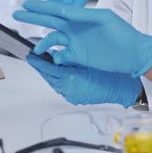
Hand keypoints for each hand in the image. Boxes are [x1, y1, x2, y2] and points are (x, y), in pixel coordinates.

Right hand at [13, 0, 151, 76]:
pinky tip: (52, 57)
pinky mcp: (79, 56)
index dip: (41, 7)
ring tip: (36, 48)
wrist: (134, 54)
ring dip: (42, 43)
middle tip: (17, 14)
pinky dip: (54, 56)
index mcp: (81, 16)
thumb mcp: (103, 19)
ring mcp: (76, 42)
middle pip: (49, 21)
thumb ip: (83, 15)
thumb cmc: (122, 33)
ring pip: (52, 40)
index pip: (57, 9)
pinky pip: (61, 55)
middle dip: (33, 17)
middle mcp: (76, 28)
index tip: (26, 4)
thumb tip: (64, 13)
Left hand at [27, 54, 141, 106]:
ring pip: (53, 83)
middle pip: (48, 76)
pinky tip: (58, 74)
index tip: (30, 56)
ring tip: (44, 65)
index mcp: (69, 78)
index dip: (38, 61)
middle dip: (40, 68)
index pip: (48, 68)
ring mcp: (70, 95)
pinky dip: (57, 80)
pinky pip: (61, 88)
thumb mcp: (87, 59)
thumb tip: (57, 54)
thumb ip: (70, 57)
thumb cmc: (108, 72)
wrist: (120, 87)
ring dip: (48, 74)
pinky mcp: (74, 98)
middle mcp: (67, 89)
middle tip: (33, 59)